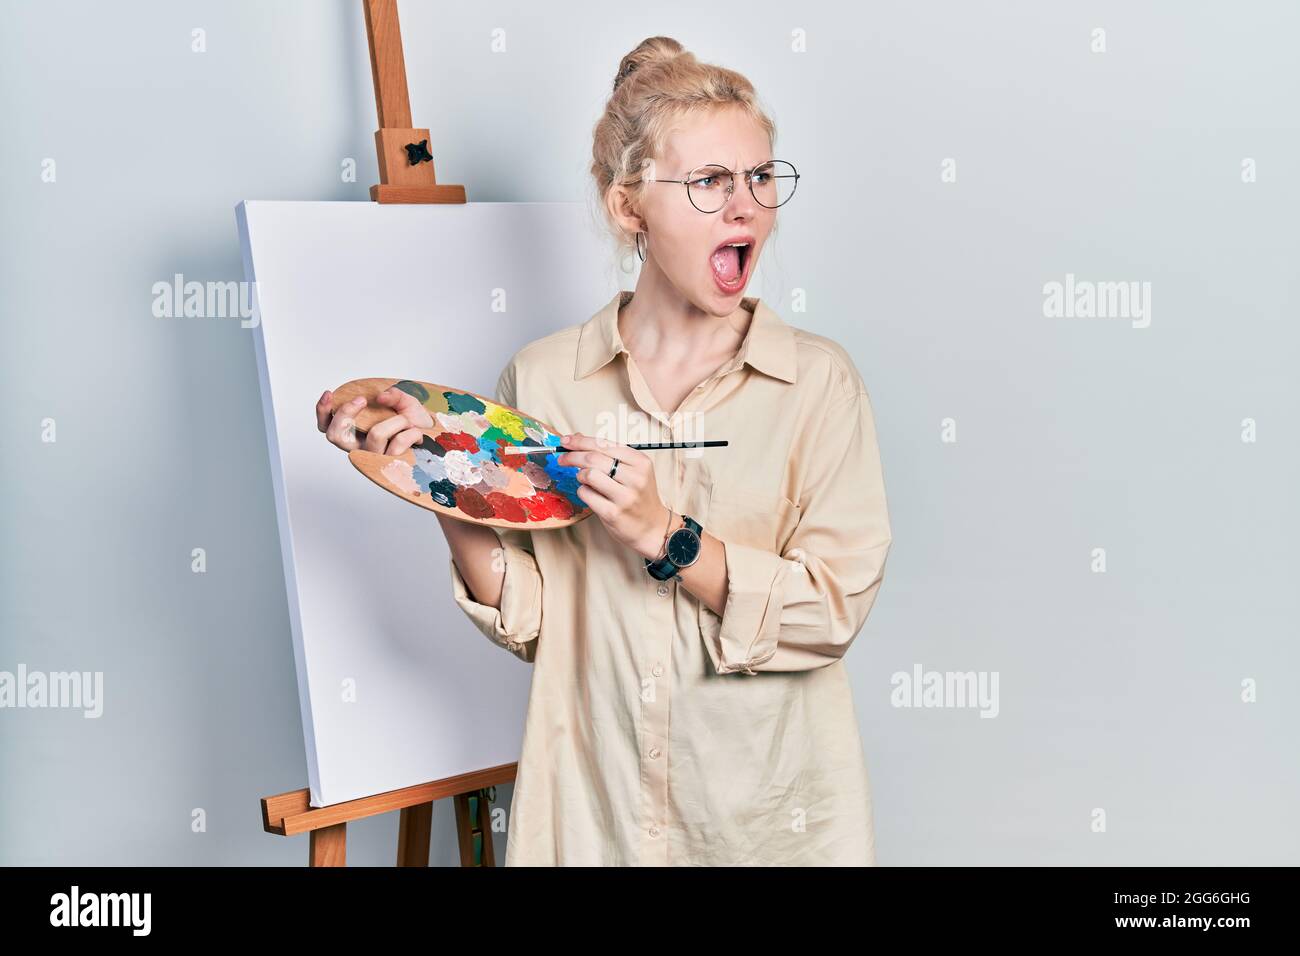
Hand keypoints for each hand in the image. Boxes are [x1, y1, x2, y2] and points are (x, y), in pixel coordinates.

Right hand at [315, 385, 433, 455]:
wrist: (434, 437)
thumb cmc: (414, 420)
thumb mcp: (404, 401)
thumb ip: (393, 395)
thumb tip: (380, 397)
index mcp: (355, 431)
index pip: (326, 426)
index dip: (322, 411)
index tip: (329, 392)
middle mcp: (359, 446)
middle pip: (335, 435)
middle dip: (346, 413)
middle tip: (361, 399)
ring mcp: (373, 457)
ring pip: (375, 434)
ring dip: (395, 421)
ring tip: (406, 419)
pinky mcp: (390, 465)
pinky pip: (398, 442)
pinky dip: (411, 431)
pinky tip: (417, 433)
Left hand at [557, 432, 671, 559]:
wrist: (652, 527)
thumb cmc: (638, 496)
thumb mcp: (633, 471)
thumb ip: (608, 454)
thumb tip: (578, 438)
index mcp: (640, 462)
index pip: (604, 444)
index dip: (580, 441)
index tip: (566, 441)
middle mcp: (635, 477)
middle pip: (593, 458)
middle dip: (572, 456)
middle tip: (562, 459)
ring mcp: (625, 497)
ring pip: (589, 475)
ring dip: (580, 475)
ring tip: (584, 480)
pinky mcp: (613, 513)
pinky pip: (586, 494)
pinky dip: (583, 491)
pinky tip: (591, 494)